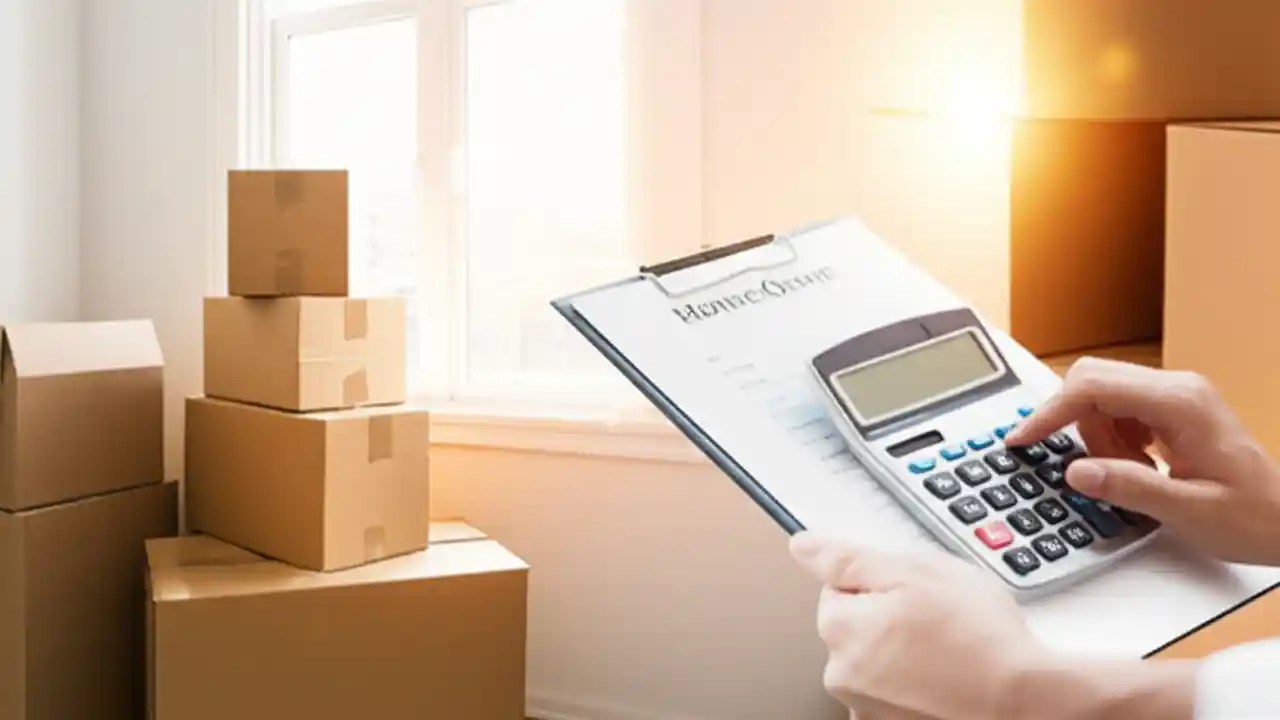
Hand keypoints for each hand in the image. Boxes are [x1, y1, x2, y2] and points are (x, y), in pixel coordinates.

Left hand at [791, 532, 1197, 719]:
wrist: (1029, 702)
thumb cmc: (982, 641)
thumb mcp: (917, 571)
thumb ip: (850, 558)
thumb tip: (803, 547)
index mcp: (841, 630)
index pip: (838, 587)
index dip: (881, 581)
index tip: (914, 591)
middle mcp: (843, 676)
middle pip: (855, 626)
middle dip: (888, 616)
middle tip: (936, 618)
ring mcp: (868, 708)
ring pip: (876, 660)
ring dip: (902, 652)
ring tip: (949, 651)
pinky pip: (896, 691)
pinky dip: (916, 683)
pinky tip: (948, 678)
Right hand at [1005, 358, 1279, 565]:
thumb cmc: (1254, 517)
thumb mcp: (1188, 511)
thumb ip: (1129, 488)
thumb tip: (1075, 472)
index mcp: (1180, 403)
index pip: (1093, 388)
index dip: (1050, 413)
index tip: (1023, 439)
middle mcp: (1177, 389)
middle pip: (1093, 383)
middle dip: (1076, 427)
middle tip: (1092, 468)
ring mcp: (1176, 396)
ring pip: (1103, 399)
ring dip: (1099, 439)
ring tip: (1133, 474)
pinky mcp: (1172, 410)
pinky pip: (1120, 413)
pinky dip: (1114, 441)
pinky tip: (1140, 468)